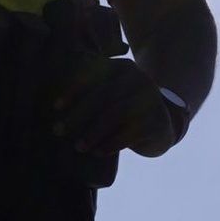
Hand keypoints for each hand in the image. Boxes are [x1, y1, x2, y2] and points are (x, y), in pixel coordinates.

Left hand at [54, 58, 182, 158]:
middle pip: (102, 96)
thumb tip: (56, 100)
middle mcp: (138, 80)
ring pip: (115, 114)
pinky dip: (110, 144)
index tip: (56, 107)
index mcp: (123, 68)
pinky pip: (128, 134)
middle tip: (58, 130)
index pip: (95, 75)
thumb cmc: (126, 109)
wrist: (163, 124)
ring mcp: (149, 100)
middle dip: (77, 114)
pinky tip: (97, 152)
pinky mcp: (156, 122)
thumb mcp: (112, 92)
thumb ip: (91, 87)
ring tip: (78, 146)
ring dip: (92, 132)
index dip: (73, 90)